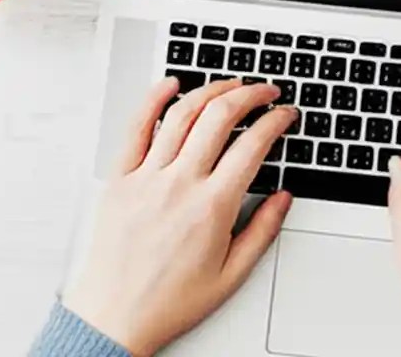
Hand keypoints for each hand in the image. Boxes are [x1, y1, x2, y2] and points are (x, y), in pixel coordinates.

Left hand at [63, 77, 297, 355]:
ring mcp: (147, 177)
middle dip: (251, 94)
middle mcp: (180, 185)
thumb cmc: (169, 301)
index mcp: (212, 207)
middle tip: (265, 91)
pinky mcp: (120, 179)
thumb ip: (263, 230)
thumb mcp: (232, 274)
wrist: (114, 317)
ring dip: (212, 90)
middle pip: (221, 117)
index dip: (276, 121)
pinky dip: (154, 99)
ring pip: (183, 114)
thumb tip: (283, 197)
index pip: (253, 145)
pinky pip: (137, 127)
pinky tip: (170, 85)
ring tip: (230, 84)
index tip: (285, 114)